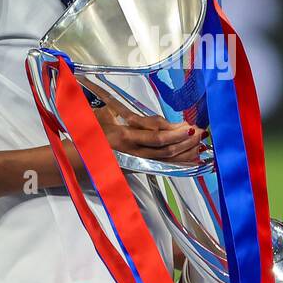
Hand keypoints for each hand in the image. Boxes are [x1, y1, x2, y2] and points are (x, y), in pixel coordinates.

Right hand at [87, 84, 206, 163]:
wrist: (80, 157)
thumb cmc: (93, 131)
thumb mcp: (108, 115)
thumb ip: (134, 117)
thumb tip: (163, 120)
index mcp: (124, 135)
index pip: (155, 135)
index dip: (174, 132)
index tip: (189, 125)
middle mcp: (132, 150)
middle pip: (164, 148)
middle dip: (185, 141)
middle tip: (201, 133)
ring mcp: (135, 161)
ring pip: (165, 159)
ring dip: (184, 152)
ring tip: (200, 144)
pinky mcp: (139, 167)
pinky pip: (162, 165)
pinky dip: (178, 162)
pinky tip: (192, 158)